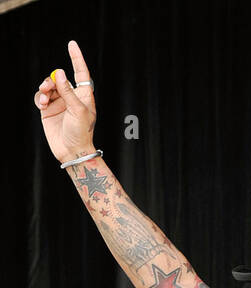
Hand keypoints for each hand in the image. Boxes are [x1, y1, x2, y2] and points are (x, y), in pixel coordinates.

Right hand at [33, 40, 96, 164]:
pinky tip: (42, 104)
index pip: (80, 72)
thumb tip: (59, 72)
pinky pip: (40, 96)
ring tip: (45, 98)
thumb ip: (67, 91)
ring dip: (45, 88)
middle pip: (59, 78)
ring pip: (48, 86)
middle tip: (49, 87)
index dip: (76, 58)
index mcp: (83, 95)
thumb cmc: (81, 132)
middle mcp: (71, 96)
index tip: (71, 44)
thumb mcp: (78, 110)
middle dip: (52, 79)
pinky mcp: (48, 110)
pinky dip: (39, 97)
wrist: (71, 152)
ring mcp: (59, 102)